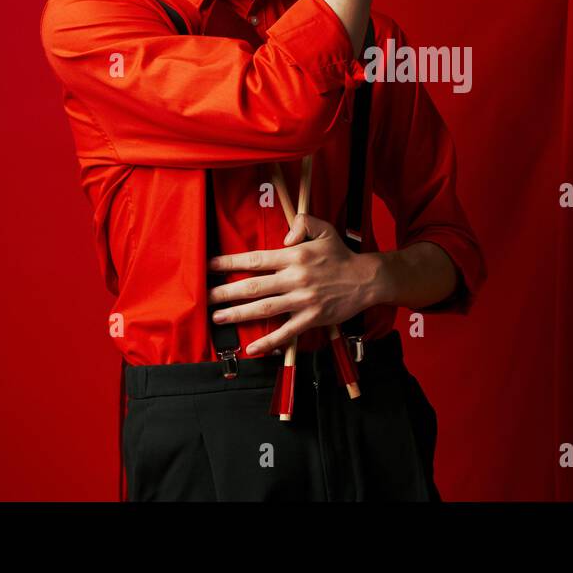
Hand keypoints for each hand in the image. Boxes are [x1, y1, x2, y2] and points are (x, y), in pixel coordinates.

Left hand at [206, 213, 381, 355]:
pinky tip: (252, 348)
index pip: (256, 259)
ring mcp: (303, 300)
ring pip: (264, 309)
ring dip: (238, 314)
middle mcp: (295, 278)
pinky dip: (269, 342)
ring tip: (218, 317)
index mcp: (295, 256)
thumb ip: (303, 224)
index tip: (211, 265)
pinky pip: (286, 332)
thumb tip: (284, 235)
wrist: (366, 279)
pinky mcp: (311, 318)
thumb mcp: (324, 229)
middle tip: (206, 297)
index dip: (230, 262)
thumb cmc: (341, 255)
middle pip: (253, 286)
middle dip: (226, 292)